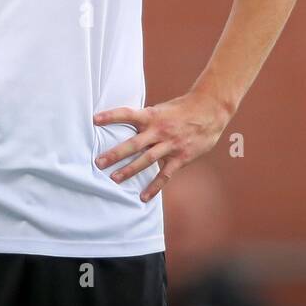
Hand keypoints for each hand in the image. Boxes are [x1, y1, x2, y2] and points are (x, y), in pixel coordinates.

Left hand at [93, 93, 230, 201]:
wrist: (210, 110)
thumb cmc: (183, 109)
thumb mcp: (162, 109)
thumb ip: (147, 119)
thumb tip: (127, 124)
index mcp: (153, 116)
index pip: (128, 114)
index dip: (111, 116)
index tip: (95, 120)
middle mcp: (159, 130)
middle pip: (134, 143)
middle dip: (115, 153)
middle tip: (98, 162)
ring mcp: (171, 144)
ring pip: (147, 159)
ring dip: (130, 170)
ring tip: (114, 179)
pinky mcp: (181, 157)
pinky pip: (165, 174)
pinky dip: (154, 186)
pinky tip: (143, 197)